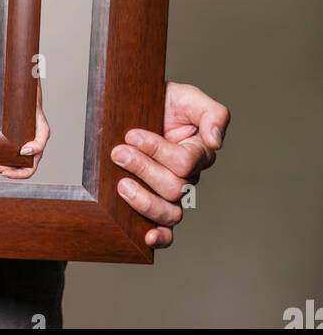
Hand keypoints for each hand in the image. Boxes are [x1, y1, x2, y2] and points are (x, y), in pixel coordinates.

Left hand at [0, 76, 48, 178]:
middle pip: (12, 169)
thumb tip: (25, 152)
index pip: (27, 171)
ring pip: (4, 164)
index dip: (16, 175)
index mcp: (34, 155)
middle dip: (0, 170)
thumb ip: (38, 144)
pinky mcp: (7, 144)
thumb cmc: (37, 118)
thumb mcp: (43, 130)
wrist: (28, 103)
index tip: (5, 173)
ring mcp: (15, 150)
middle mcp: (24, 155)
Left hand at [110, 81, 229, 248]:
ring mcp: (174, 194)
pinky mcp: (158, 203)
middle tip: (119, 153)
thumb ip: (213, 114)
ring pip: (170, 213)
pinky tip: (148, 237)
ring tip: (121, 184)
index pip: (184, 162)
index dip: (156, 150)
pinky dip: (161, 237)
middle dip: (143, 168)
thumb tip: (215, 141)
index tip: (131, 134)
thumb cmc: (167, 103)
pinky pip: (167, 230)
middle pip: (174, 188)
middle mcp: (189, 177)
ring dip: (143, 200)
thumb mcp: (190, 97)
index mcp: (200, 153)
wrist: (139, 106)